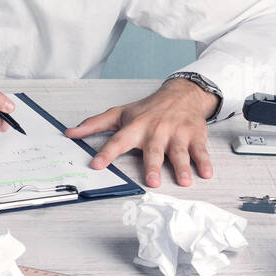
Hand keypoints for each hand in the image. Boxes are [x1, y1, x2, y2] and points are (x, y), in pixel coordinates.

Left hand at [64, 78, 218, 186]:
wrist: (181, 94)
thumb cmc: (148, 109)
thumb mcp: (120, 114)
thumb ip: (94, 125)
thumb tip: (69, 133)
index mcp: (135, 127)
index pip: (118, 140)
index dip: (106, 153)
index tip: (97, 164)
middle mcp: (156, 130)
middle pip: (153, 149)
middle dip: (153, 165)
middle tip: (152, 181)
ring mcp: (176, 133)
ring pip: (178, 152)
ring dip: (181, 167)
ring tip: (183, 181)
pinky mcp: (195, 136)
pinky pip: (200, 151)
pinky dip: (204, 162)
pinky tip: (205, 173)